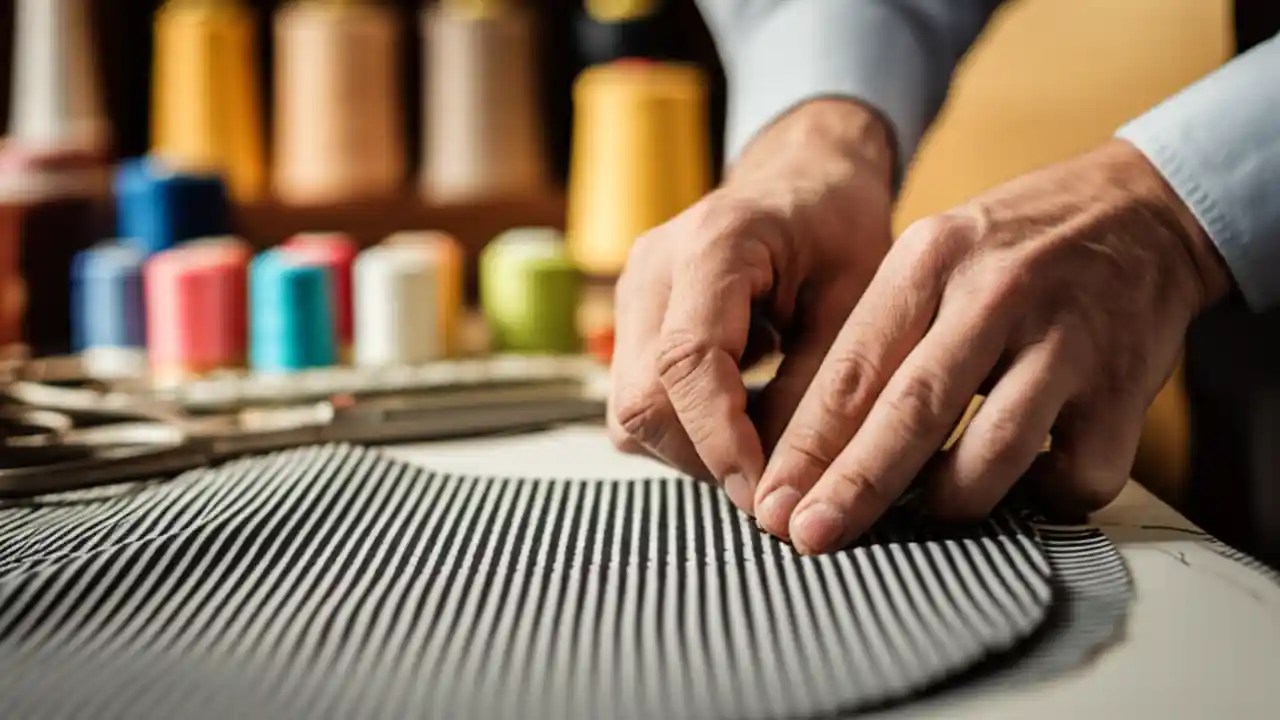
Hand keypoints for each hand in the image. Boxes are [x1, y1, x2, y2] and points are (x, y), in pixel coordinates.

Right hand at [607, 99, 894, 513]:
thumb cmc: (841, 228)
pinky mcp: (632, 320)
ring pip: (630, 411)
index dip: (721, 441)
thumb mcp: (859, 301)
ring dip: (692, 448)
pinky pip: (637, 401)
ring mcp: (631, 293)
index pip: (686, 362)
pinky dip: (685, 429)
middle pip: (642, 398)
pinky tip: (740, 415)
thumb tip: (784, 488)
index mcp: (714, 244)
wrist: (806, 175)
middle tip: (773, 482)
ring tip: (763, 444)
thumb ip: (819, 391)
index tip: (766, 495)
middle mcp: (652, 266)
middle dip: (704, 456)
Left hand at [755, 138, 1231, 553]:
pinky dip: (1047, 496)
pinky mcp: (1126, 384)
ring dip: (950, 502)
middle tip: (809, 536)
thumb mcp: (934, 258)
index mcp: (930, 260)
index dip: (808, 445)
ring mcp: (1067, 340)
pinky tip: (1030, 482)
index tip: (775, 501)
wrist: (1142, 209)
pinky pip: (1078, 475)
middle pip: (912, 410)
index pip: (854, 368)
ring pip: (994, 453)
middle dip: (854, 486)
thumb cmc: (1013, 250)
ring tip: (929, 513)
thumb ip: (880, 338)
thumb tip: (813, 447)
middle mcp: (997, 294)